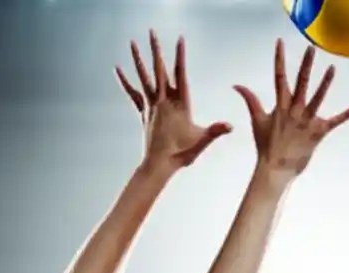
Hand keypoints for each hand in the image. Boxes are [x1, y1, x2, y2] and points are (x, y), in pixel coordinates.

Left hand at [116, 31, 232, 171]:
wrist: (158, 164)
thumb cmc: (181, 153)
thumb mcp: (201, 141)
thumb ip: (215, 131)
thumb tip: (230, 126)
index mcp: (179, 104)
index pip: (180, 74)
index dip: (180, 56)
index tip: (179, 40)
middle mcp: (163, 101)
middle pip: (159, 70)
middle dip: (156, 50)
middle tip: (152, 32)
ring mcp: (151, 105)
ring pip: (144, 77)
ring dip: (138, 59)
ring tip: (132, 42)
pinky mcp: (143, 111)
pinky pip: (133, 92)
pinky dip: (125, 80)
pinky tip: (118, 68)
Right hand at [232, 40, 348, 177]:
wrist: (275, 168)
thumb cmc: (266, 145)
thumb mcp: (257, 120)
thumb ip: (250, 100)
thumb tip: (237, 85)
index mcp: (280, 106)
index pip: (279, 77)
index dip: (279, 59)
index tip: (280, 43)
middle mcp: (294, 111)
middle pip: (301, 83)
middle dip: (306, 65)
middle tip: (312, 48)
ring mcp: (306, 121)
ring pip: (317, 98)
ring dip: (325, 83)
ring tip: (333, 68)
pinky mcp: (318, 133)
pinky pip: (334, 122)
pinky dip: (346, 115)